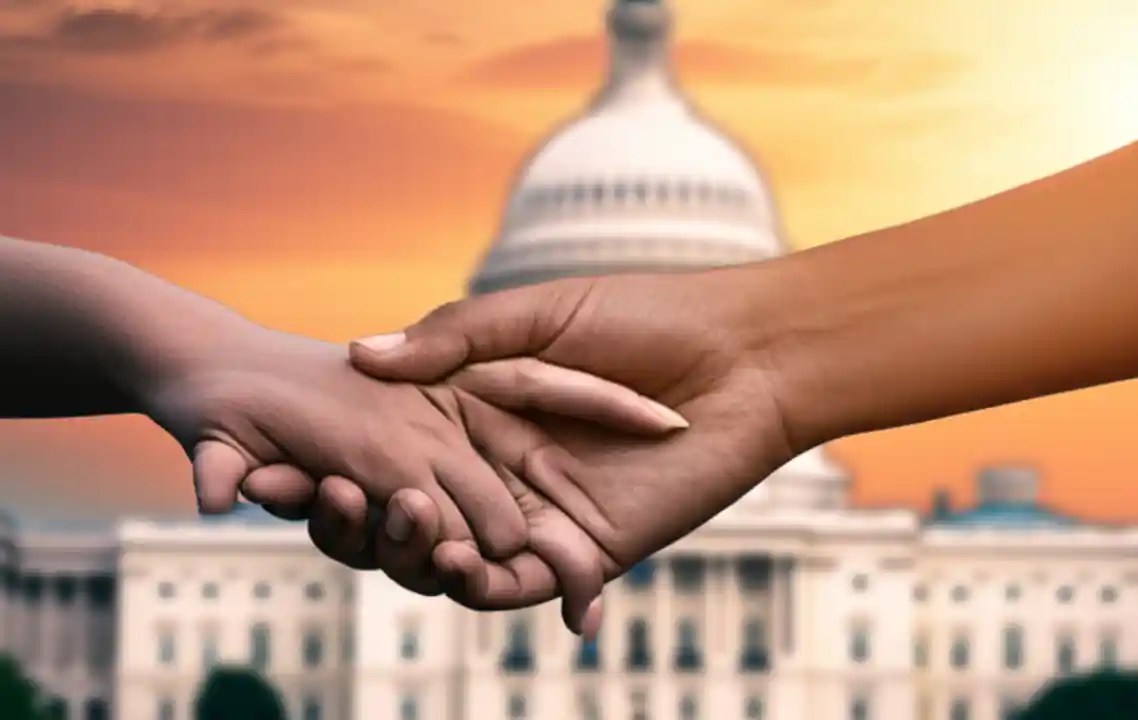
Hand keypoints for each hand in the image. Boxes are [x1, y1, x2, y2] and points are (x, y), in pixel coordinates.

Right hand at [143, 323, 686, 559]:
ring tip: (403, 541)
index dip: (343, 458)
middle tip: (319, 508)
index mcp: (486, 408)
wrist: (748, 356)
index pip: (398, 448)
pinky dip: (497, 588)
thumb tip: (359, 354)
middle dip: (366, 519)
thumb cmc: (649, 316)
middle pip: (420, 511)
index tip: (278, 460)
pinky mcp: (592, 545)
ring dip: (424, 559)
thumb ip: (454, 339)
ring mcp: (547, 508)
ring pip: (465, 555)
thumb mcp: (538, 313)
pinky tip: (469, 572)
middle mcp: (507, 465)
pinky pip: (532, 583)